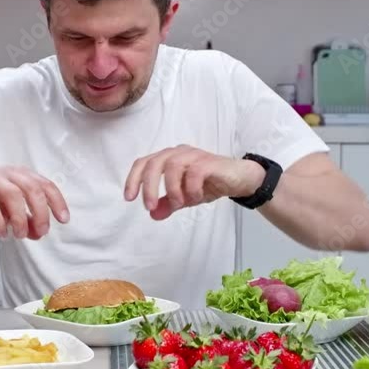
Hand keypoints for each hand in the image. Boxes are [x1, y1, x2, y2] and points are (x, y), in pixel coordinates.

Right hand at [0, 167, 69, 238]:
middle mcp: (8, 174)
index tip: (63, 219)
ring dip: (20, 218)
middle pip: (32, 188)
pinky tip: (1, 232)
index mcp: (21, 175)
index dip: (57, 202)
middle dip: (40, 212)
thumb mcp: (9, 212)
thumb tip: (40, 233)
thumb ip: (26, 221)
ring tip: (19, 234)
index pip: (46, 185)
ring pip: (13, 195)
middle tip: (42, 231)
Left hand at [124, 145, 265, 219]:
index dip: (133, 179)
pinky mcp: (210, 162)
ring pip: (172, 166)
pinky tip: (196, 198)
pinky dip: (191, 188)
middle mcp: (179, 153)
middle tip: (149, 207)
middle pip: (154, 163)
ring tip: (179, 203)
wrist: (239, 179)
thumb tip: (153, 215)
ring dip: (171, 189)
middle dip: (148, 186)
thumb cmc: (209, 184)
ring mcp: (194, 156)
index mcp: (169, 158)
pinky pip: (194, 172)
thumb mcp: (185, 197)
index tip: (129, 198)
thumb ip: (168, 204)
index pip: (144, 163)